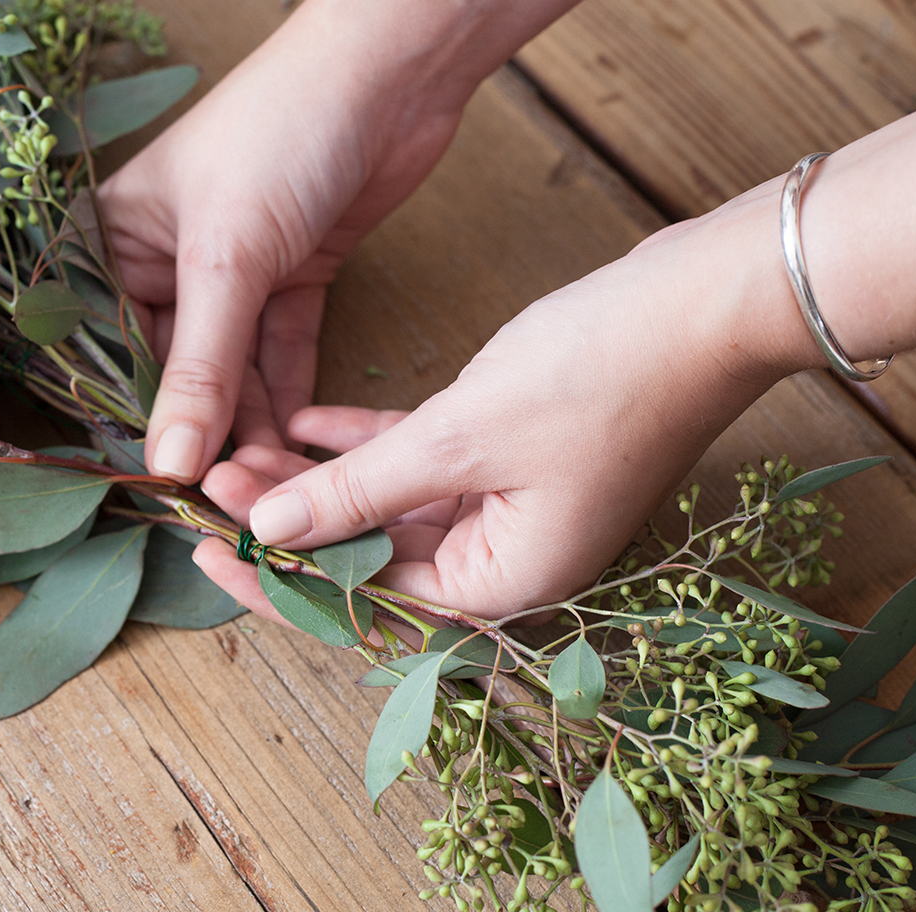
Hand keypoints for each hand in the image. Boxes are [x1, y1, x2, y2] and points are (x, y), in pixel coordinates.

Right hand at [97, 0, 580, 482]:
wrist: (390, 76)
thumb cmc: (281, 133)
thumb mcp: (227, 258)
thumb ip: (200, 367)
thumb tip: (168, 462)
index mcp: (115, 242)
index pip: (112, 353)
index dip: (138, 423)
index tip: (163, 489)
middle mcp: (165, 263)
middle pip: (174, 373)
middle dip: (202, 434)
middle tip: (226, 499)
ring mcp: (232, 276)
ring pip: (233, 374)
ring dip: (252, 428)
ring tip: (269, 487)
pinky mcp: (291, 281)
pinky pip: (280, 358)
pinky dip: (289, 400)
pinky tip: (295, 452)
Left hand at [193, 180, 807, 621]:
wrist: (708, 303)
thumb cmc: (599, 377)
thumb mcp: (456, 440)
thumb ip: (356, 491)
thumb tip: (269, 529)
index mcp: (503, 587)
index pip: (364, 604)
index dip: (278, 579)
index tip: (208, 552)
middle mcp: (507, 562)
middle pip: (370, 557)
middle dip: (291, 519)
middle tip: (213, 483)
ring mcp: (512, 509)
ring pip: (388, 507)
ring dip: (319, 480)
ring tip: (242, 448)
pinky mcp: (514, 456)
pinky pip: (422, 465)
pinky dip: (366, 445)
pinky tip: (303, 420)